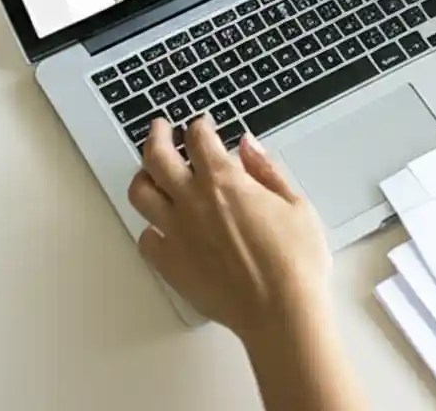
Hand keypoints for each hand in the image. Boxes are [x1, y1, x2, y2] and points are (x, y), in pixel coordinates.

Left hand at [128, 116, 331, 338]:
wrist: (280, 310)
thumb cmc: (296, 261)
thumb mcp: (296, 204)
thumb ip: (266, 170)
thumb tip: (247, 146)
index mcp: (226, 181)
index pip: (199, 138)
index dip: (199, 126)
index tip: (202, 125)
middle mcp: (193, 202)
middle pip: (157, 156)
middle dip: (157, 135)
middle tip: (159, 128)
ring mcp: (175, 233)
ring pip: (140, 193)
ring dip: (143, 175)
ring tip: (150, 172)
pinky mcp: (169, 264)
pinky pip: (145, 238)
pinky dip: (150, 226)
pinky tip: (163, 225)